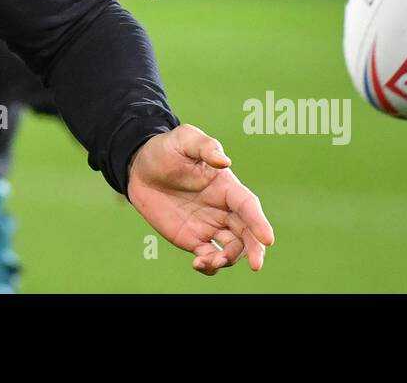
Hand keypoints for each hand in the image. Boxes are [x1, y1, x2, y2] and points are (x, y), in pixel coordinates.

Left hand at [127, 124, 273, 275]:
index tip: (267, 239)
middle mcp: (222, 208)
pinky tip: (199, 264)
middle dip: (254, 249)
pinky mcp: (193, 239)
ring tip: (211, 260)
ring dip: (228, 259)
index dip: (259, 222)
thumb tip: (224, 161)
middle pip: (246, 232)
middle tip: (255, 264)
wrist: (139, 169)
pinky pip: (208, 256)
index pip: (248, 205)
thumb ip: (205, 146)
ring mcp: (209, 225)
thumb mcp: (184, 140)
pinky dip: (210, 266)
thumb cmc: (166, 149)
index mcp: (226, 186)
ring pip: (230, 248)